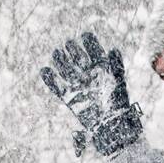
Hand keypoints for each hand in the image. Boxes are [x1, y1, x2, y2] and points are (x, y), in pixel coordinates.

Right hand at [40, 33, 142, 156]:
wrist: (112, 126)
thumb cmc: (118, 103)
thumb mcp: (118, 81)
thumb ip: (116, 65)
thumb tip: (112, 49)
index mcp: (101, 68)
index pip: (93, 50)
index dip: (89, 42)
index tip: (85, 36)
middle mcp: (88, 75)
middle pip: (76, 57)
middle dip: (72, 49)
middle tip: (69, 44)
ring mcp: (77, 86)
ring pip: (65, 69)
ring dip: (60, 60)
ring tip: (57, 53)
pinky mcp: (69, 98)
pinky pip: (56, 87)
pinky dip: (49, 80)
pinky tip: (44, 70)